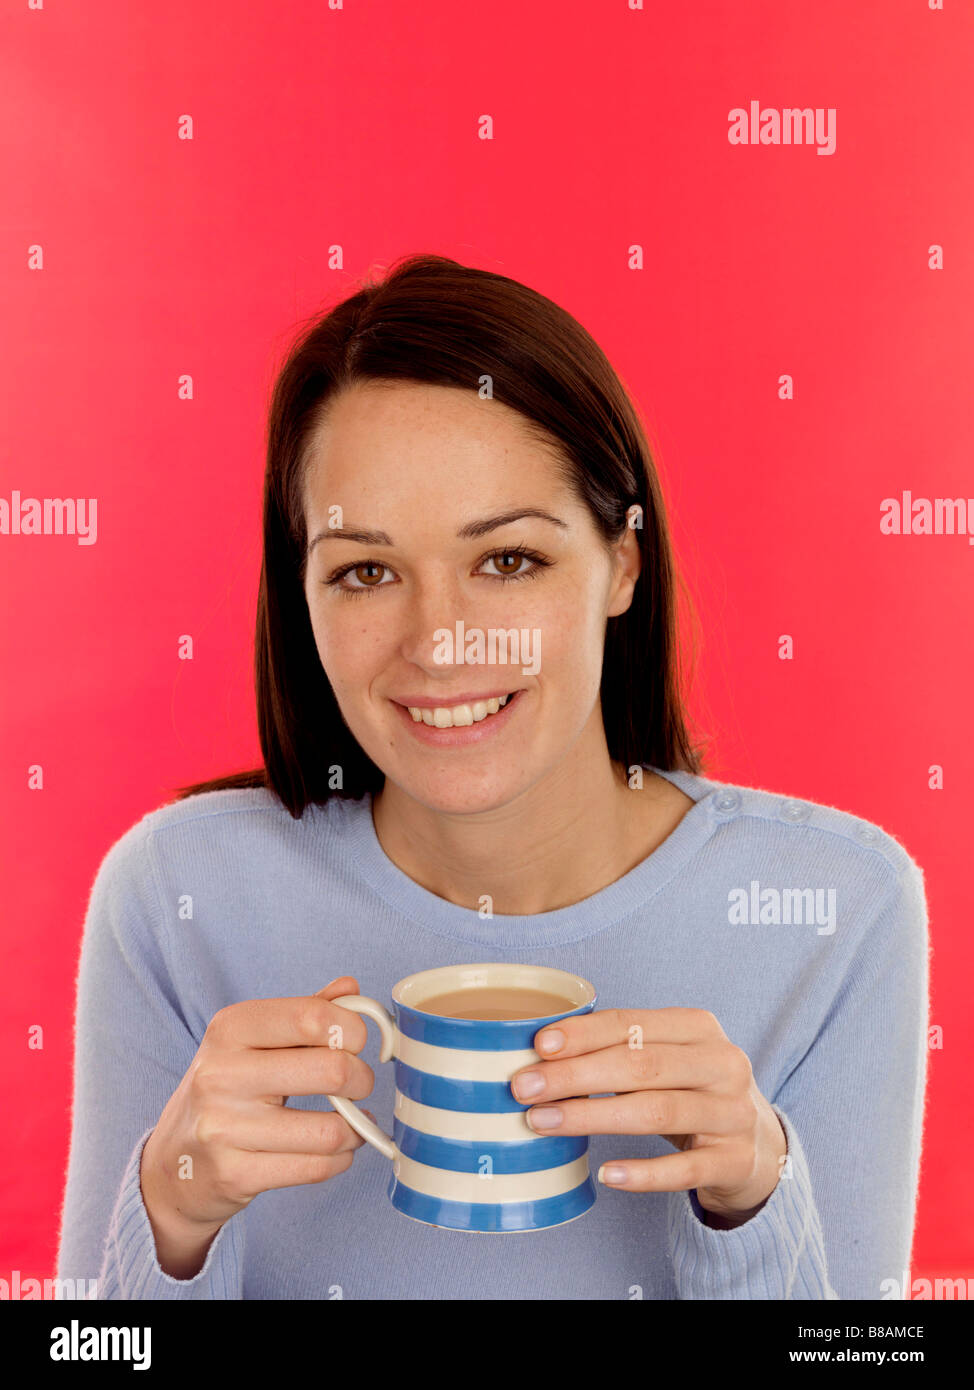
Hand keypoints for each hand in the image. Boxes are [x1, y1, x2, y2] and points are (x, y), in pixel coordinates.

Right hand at [140, 976, 377, 1266]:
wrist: (173, 1161)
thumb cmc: (226, 1089)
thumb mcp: (253, 1039)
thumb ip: (305, 1012)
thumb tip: (351, 988)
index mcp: (230, 1029)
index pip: (313, 1017)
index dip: (353, 1029)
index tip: (357, 1042)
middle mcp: (221, 1075)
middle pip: (332, 1071)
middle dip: (362, 1079)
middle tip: (358, 1084)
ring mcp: (224, 1128)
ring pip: (330, 1130)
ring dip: (356, 1127)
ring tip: (352, 1122)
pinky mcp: (235, 1174)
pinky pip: (316, 1167)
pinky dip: (341, 1158)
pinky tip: (336, 1149)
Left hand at [510, 1007, 787, 1223]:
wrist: (760, 1144)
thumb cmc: (693, 1091)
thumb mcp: (669, 1060)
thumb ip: (620, 1051)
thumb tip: (542, 1056)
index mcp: (699, 1028)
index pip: (633, 1024)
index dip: (584, 1034)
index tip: (539, 1046)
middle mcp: (723, 1064)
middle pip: (641, 1065)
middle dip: (576, 1074)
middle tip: (525, 1087)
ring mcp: (733, 1114)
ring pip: (657, 1112)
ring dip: (594, 1115)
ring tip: (543, 1122)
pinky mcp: (736, 1161)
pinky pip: (685, 1169)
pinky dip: (645, 1173)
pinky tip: (607, 1173)